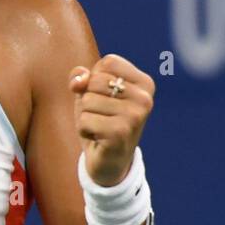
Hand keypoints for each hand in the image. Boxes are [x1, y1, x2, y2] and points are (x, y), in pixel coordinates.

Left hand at [69, 54, 154, 186]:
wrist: (109, 161)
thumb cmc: (101, 120)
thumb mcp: (90, 93)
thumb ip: (81, 78)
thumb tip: (78, 81)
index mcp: (144, 83)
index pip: (108, 62)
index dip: (94, 79)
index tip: (105, 97)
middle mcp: (145, 98)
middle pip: (95, 81)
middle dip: (88, 100)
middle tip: (101, 116)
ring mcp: (135, 116)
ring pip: (87, 101)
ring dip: (85, 116)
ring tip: (100, 127)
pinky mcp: (121, 132)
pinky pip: (85, 120)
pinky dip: (84, 130)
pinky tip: (98, 138)